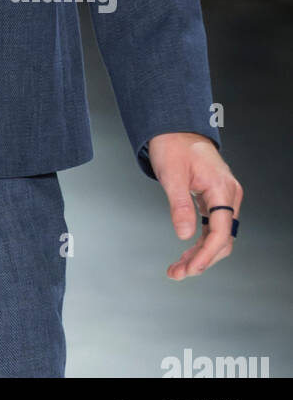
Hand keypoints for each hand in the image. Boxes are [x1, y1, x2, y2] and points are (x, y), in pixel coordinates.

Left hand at [148, 132, 242, 279]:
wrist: (174, 127)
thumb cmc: (172, 145)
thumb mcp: (171, 175)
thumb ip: (179, 205)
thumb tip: (184, 236)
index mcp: (222, 189)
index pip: (220, 232)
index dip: (206, 255)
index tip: (190, 269)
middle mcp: (229, 195)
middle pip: (222, 239)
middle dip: (201, 259)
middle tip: (176, 272)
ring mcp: (224, 198)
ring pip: (218, 236)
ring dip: (200, 254)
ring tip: (178, 268)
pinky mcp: (216, 199)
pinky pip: (213, 227)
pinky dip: (201, 242)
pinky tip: (187, 252)